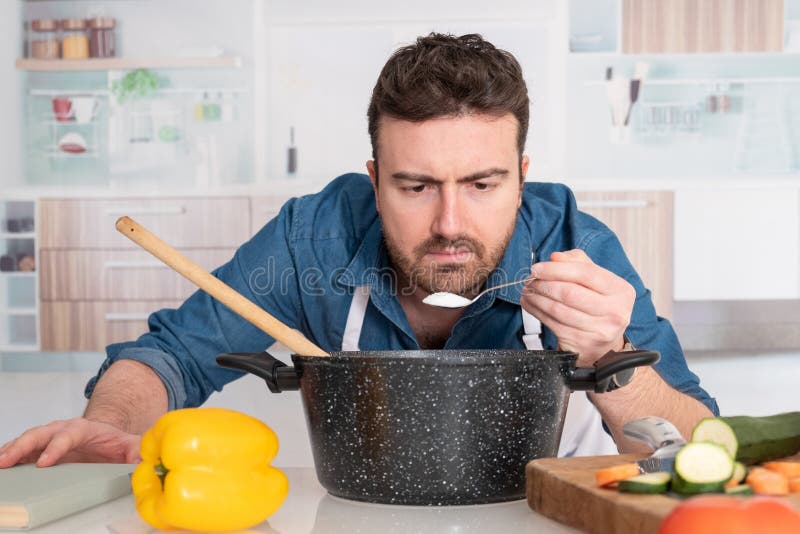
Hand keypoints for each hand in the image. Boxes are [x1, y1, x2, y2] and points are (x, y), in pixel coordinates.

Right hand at [0, 418, 140, 467]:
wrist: (108, 439)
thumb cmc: (117, 443)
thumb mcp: (131, 446)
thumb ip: (138, 451)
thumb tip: (146, 459)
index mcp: (84, 428)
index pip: (67, 435)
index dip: (55, 448)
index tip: (44, 463)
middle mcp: (63, 429)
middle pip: (41, 434)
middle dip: (23, 446)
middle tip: (6, 461)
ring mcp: (50, 438)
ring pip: (27, 440)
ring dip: (11, 450)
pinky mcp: (42, 448)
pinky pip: (23, 450)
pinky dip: (11, 455)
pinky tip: (1, 463)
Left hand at [522, 249, 634, 364]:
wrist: (604, 344)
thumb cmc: (597, 305)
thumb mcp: (594, 280)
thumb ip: (577, 263)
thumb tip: (555, 258)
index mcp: (620, 290)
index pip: (585, 273)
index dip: (556, 269)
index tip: (536, 268)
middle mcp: (614, 311)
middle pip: (569, 293)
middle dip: (543, 284)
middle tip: (530, 280)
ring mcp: (599, 331)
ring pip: (558, 309)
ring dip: (536, 298)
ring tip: (528, 291)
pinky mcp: (582, 344)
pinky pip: (553, 324)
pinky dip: (537, 312)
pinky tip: (531, 304)